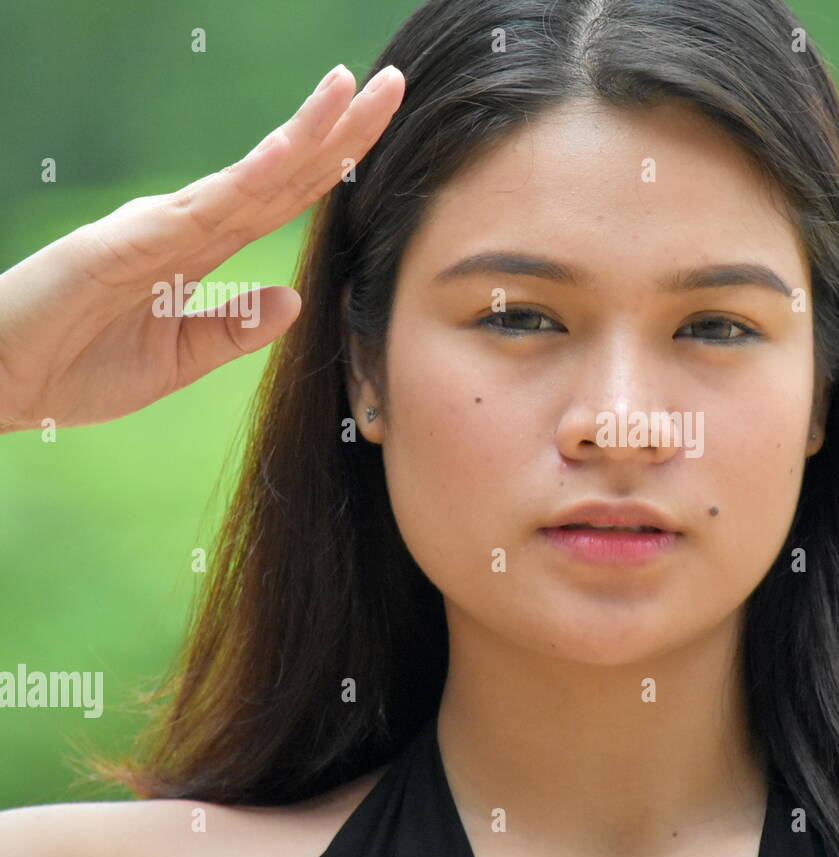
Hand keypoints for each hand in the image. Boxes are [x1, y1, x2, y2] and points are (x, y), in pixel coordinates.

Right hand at [0, 63, 404, 433]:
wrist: (2, 382)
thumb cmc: (77, 366)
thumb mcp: (177, 357)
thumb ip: (233, 328)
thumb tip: (296, 298)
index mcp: (202, 246)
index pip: (286, 196)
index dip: (336, 161)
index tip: (380, 125)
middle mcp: (187, 223)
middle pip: (282, 172)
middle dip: (340, 129)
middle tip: (393, 84)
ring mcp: (159, 226)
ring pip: (250, 175)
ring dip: (304, 132)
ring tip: (349, 88)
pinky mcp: (126, 242)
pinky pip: (202, 207)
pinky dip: (249, 177)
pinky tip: (289, 149)